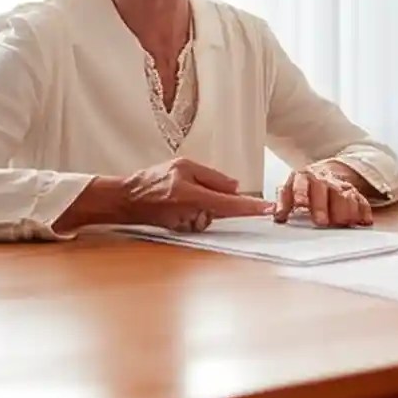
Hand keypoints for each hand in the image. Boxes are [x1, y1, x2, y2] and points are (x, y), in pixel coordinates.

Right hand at [120, 158, 273, 231]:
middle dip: (217, 196)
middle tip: (193, 185)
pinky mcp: (185, 231)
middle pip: (223, 208)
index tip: (268, 209)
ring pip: (213, 214)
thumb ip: (212, 176)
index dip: (251, 207)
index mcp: (194, 196)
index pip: (231, 204)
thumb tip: (235, 187)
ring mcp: (189, 225)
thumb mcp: (183, 166)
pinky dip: (197, 210)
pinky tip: (179, 205)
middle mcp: (193, 214)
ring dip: (205, 203)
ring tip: (181, 194)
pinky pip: (202, 219)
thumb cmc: (152, 181)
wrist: (129, 200)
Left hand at [273, 165, 373, 227]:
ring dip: (344, 209)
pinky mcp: (354, 193)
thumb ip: (283, 203)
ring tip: (343, 223)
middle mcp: (322, 180)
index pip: (300, 185)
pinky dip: (363, 211)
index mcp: (303, 178)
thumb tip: (275, 214)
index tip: (300, 206)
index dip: (300, 195)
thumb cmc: (305, 187)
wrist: (326, 173)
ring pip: (344, 194)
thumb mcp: (289, 190)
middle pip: (323, 190)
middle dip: (322, 206)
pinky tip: (363, 221)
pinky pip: (361, 200)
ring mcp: (339, 185)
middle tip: (322, 222)